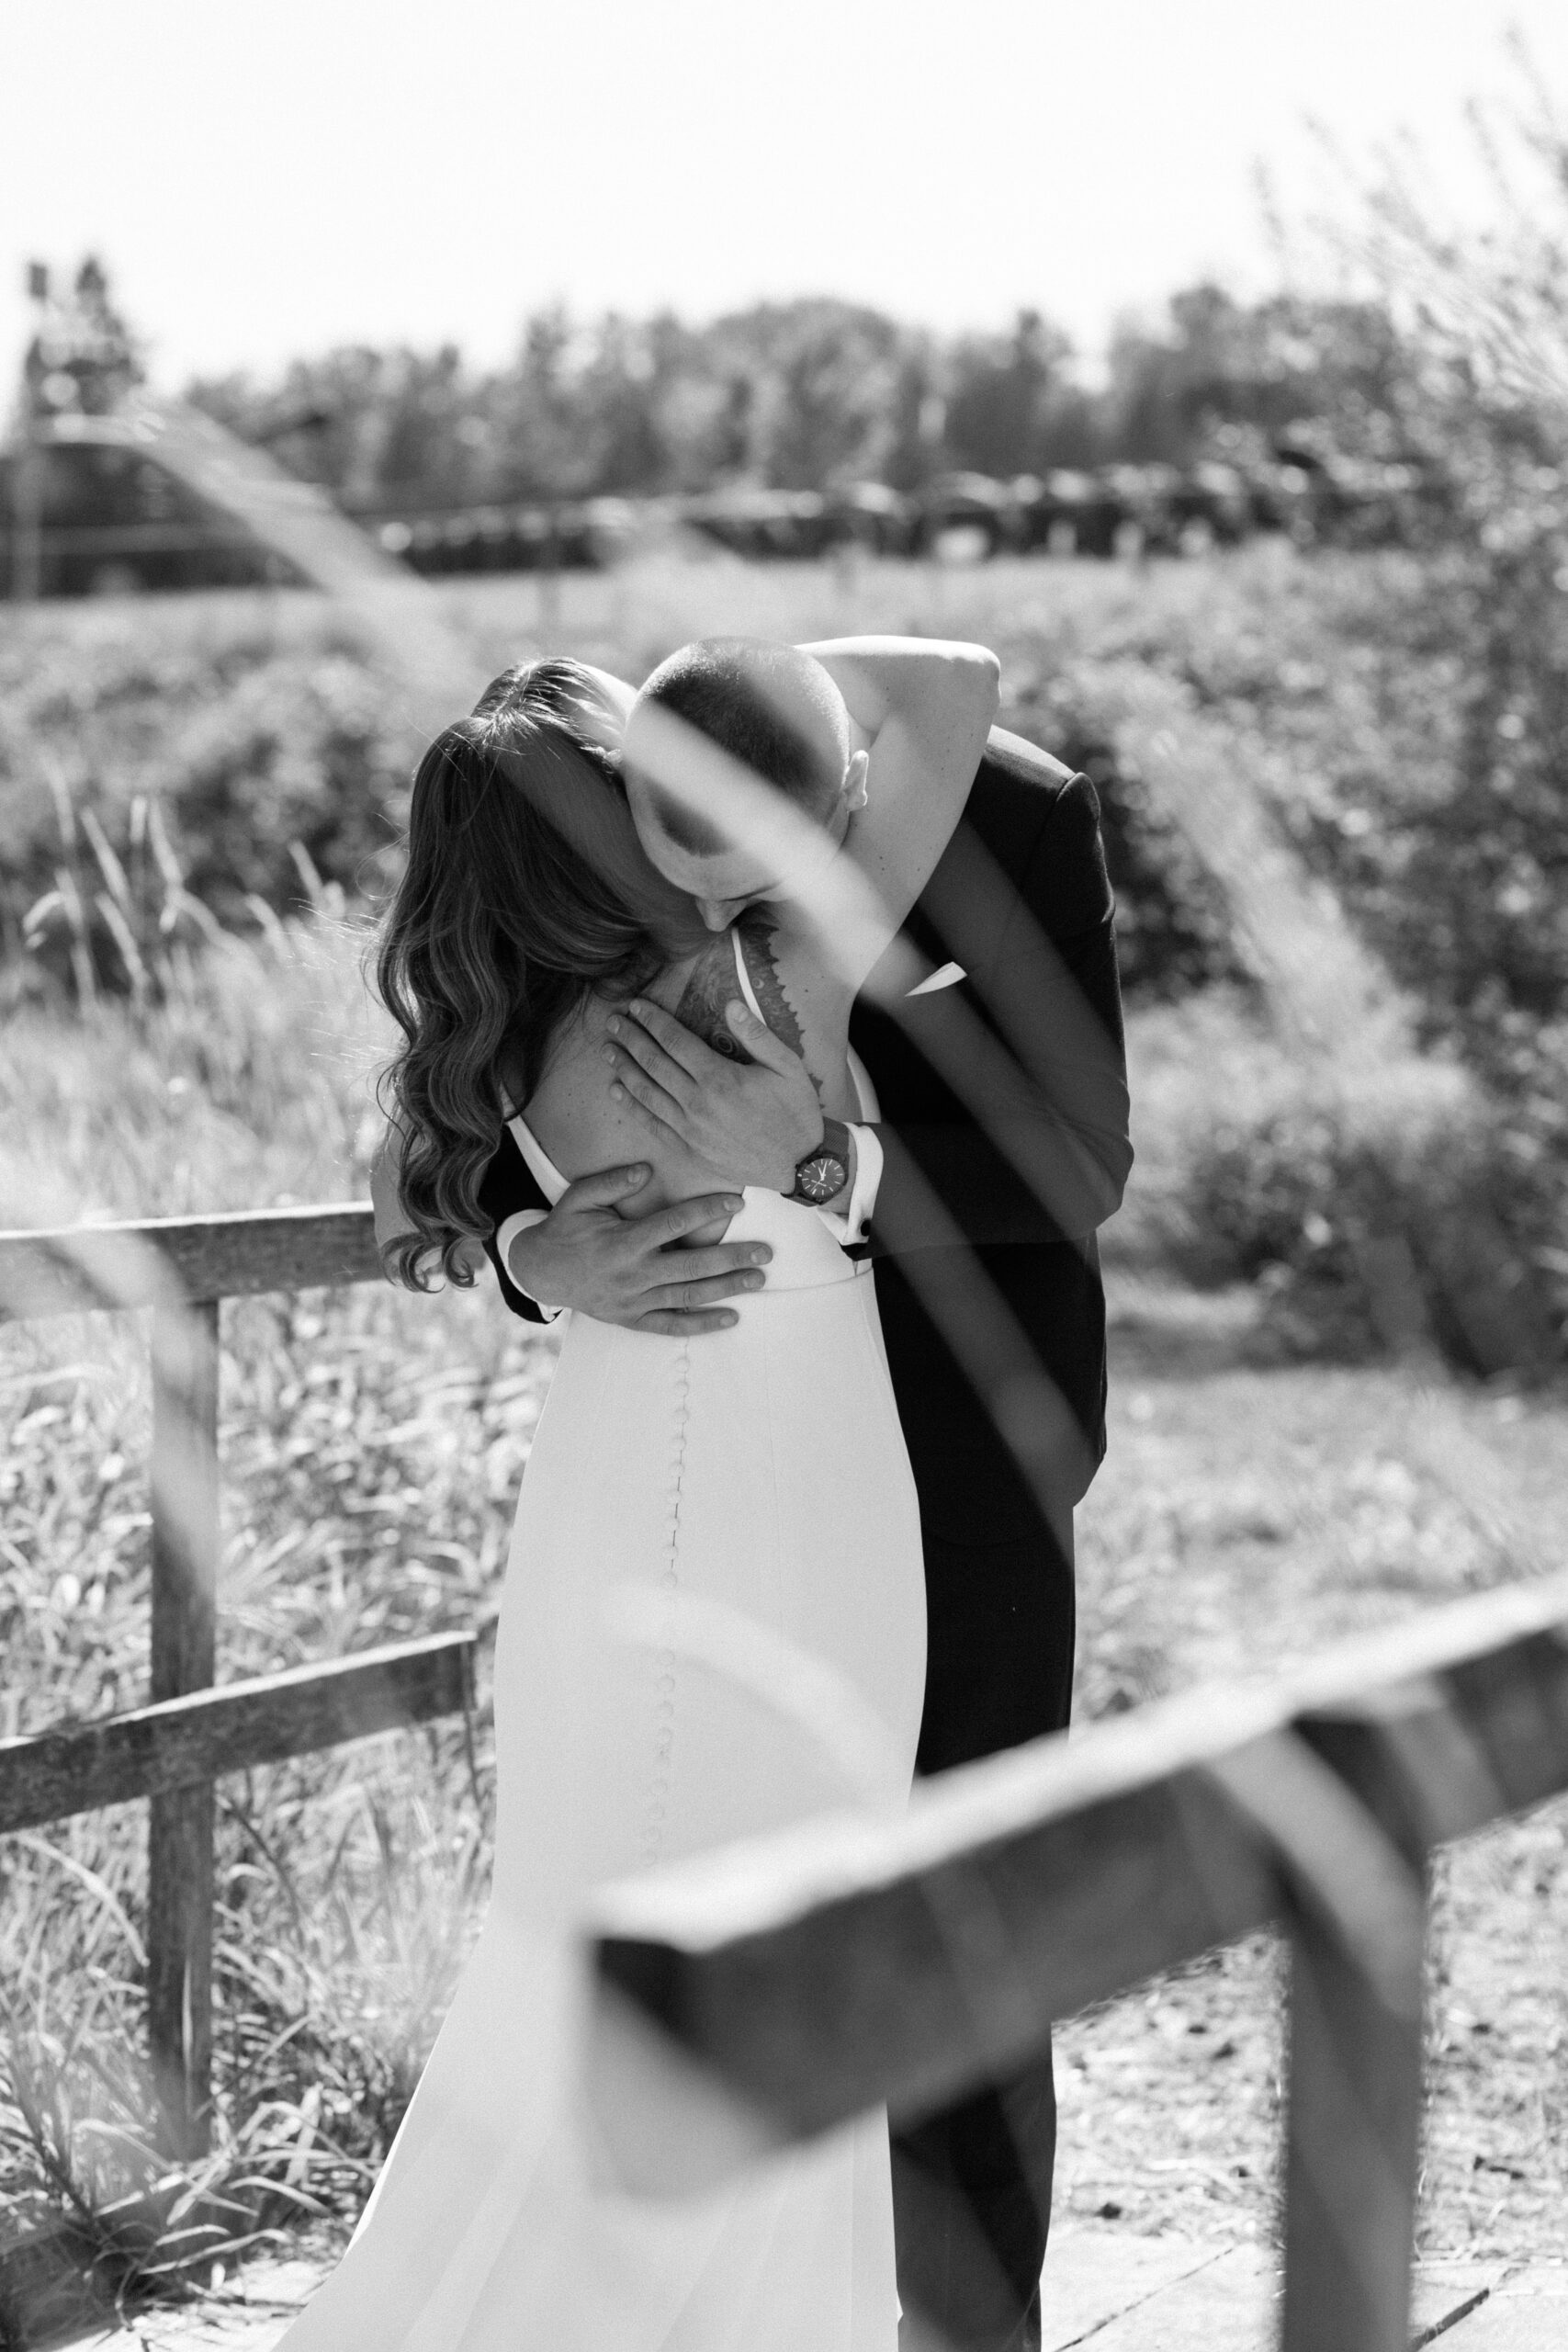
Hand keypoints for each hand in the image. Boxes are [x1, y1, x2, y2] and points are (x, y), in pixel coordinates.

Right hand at [506, 1163, 770, 1336]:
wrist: (541, 1272)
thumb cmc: (565, 1229)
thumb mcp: (579, 1198)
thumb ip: (611, 1182)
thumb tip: (646, 1170)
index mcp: (623, 1241)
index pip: (674, 1224)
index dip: (707, 1211)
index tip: (736, 1203)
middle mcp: (633, 1274)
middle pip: (691, 1266)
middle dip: (731, 1259)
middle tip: (765, 1252)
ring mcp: (633, 1301)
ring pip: (688, 1297)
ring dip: (726, 1289)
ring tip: (758, 1279)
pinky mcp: (632, 1319)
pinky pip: (671, 1325)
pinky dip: (702, 1324)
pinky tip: (731, 1318)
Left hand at [602, 999, 822, 1191]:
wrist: (800, 1166)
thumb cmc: (796, 1113)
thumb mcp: (788, 1067)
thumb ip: (757, 1035)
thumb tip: (731, 1004)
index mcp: (720, 1078)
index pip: (675, 1041)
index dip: (653, 1020)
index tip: (636, 1005)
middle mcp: (698, 1102)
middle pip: (653, 1063)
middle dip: (631, 1038)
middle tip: (613, 1021)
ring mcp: (689, 1128)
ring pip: (646, 1092)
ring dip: (624, 1068)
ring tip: (607, 1050)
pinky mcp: (687, 1148)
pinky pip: (651, 1123)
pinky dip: (631, 1105)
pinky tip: (616, 1090)